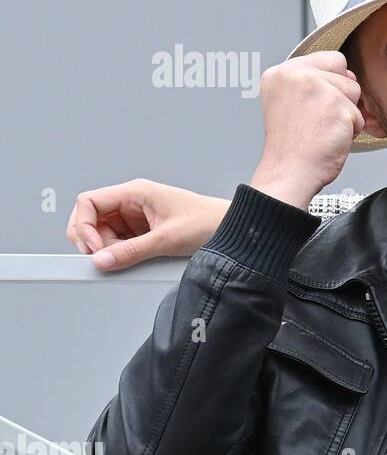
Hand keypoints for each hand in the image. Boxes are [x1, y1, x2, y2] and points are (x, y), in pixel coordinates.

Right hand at [66, 179, 232, 270]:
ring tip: (129, 260)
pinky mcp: (144, 233)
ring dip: (109, 250)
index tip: (93, 248)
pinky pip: (121, 244)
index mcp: (135, 192)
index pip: (89, 202)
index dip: (84, 225)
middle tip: (106, 259)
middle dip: (93, 241)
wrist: (234, 228)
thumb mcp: (168, 239)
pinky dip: (122, 255)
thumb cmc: (208, 221)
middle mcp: (132, 203)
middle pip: (92, 220)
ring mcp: (137, 218)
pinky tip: (136, 260)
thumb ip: (132, 251)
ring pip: (104, 235)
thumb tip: (102, 261)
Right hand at [250, 51, 366, 209]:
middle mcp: (295, 74)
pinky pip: (360, 115)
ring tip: (324, 129)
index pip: (330, 59)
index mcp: (280, 72)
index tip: (319, 104)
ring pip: (355, 92)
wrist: (289, 173)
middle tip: (321, 118)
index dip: (334, 82)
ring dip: (347, 114)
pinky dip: (351, 131)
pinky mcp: (336, 107)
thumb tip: (346, 73)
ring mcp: (316, 88)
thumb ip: (310, 82)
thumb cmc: (292, 145)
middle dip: (342, 96)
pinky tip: (330, 139)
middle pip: (345, 72)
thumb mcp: (289, 101)